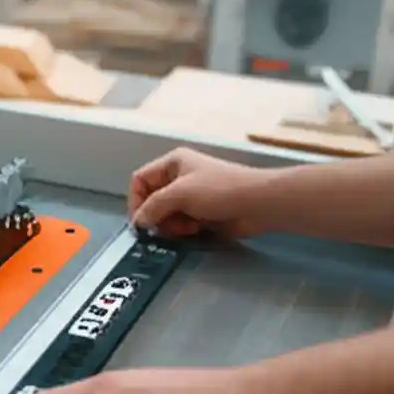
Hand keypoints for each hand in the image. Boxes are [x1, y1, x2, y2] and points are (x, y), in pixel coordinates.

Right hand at [128, 148, 266, 238]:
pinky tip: (197, 230)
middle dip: (157, 216)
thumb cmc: (218, 191)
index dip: (136, 201)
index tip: (141, 222)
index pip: (140, 180)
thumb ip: (153, 207)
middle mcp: (179, 177)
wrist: (257, 203)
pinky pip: (181, 223)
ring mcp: (191, 196)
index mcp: (172, 163)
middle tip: (168, 227)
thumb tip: (138, 222)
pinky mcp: (202, 213)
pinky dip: (184, 230)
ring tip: (189, 228)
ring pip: (165, 215)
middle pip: (151, 200)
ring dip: (172, 225)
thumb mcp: (180, 194)